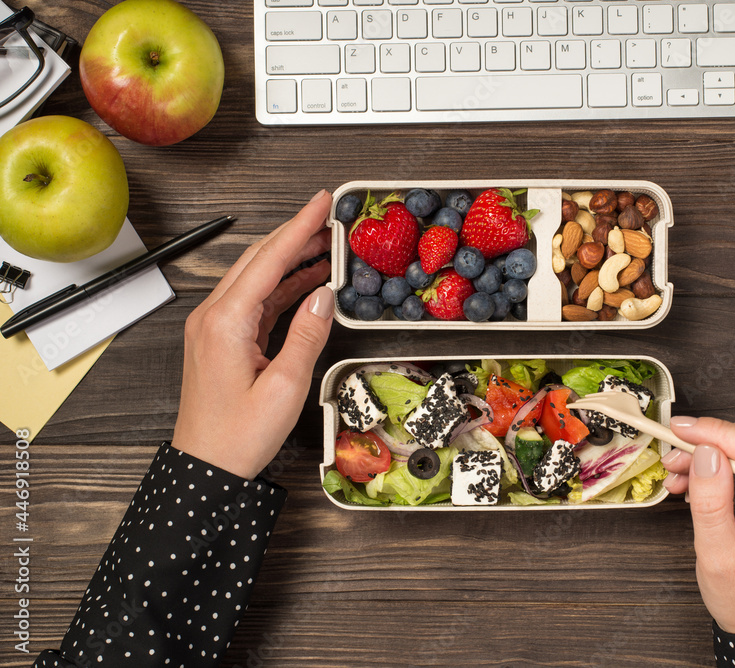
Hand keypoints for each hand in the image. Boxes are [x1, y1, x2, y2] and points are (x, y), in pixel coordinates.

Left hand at [171, 190, 335, 478]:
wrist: (205, 468)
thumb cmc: (238, 437)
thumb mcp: (285, 387)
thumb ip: (307, 335)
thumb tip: (324, 296)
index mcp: (225, 322)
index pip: (268, 259)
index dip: (299, 227)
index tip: (321, 203)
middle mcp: (213, 317)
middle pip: (258, 259)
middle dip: (295, 235)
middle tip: (329, 218)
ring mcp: (214, 327)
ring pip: (256, 277)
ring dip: (290, 259)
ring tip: (326, 246)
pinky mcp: (221, 340)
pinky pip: (254, 300)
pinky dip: (282, 286)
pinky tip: (307, 282)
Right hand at [661, 417, 734, 633]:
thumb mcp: (719, 557)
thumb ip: (711, 504)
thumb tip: (705, 452)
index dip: (722, 434)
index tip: (682, 429)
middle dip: (715, 440)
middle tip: (674, 452)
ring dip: (716, 449)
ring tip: (678, 469)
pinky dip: (723, 461)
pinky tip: (695, 476)